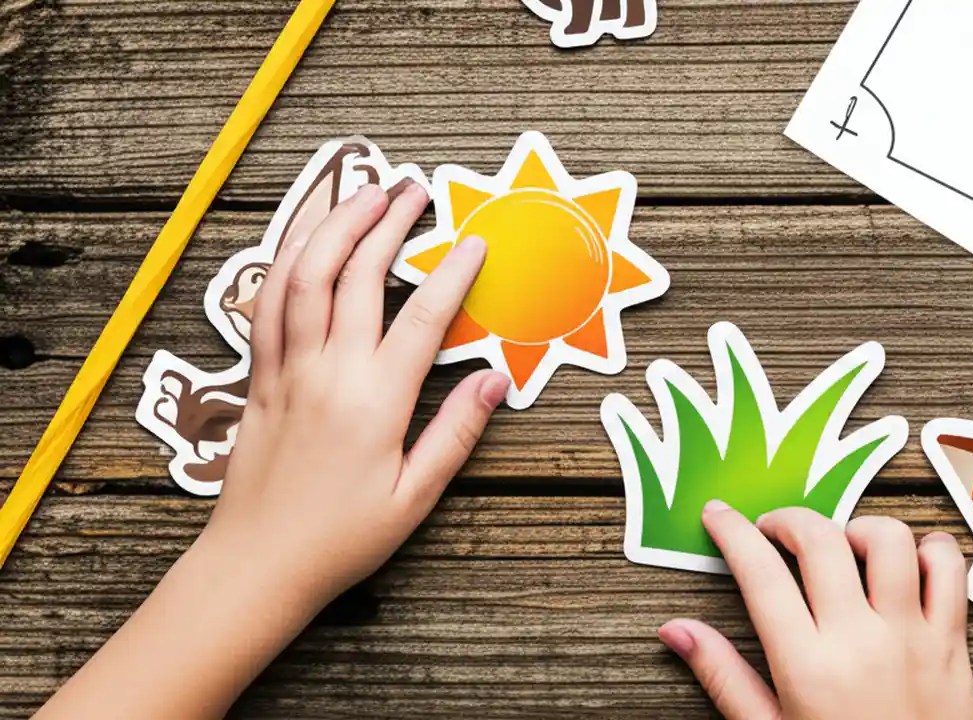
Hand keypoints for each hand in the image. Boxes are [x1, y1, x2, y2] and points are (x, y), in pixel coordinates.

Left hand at [37, 182, 509, 719]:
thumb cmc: (341, 539)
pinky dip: (285, 261)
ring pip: (304, 276)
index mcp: (376, 400)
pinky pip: (267, 303)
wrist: (257, 564)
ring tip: (361, 193)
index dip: (453, 271)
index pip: (423, 316)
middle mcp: (328, 372)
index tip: (474, 241)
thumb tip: (496, 379)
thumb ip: (456, 431)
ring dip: (333, 226)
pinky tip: (304, 239)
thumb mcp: (416, 496)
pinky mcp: (258, 377)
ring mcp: (287, 369)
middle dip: (389, 224)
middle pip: (358, 275)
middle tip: (415, 190)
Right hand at [659, 504, 972, 719]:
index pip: (761, 574)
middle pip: (821, 540)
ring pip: (890, 540)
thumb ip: (723, 675)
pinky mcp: (951, 642)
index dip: (733, 533)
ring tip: (841, 548)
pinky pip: (950, 567)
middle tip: (774, 531)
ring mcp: (911, 637)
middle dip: (788, 519)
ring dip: (858, 529)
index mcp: (807, 666)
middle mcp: (860, 641)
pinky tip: (905, 563)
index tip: (719, 517)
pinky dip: (929, 549)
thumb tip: (677, 631)